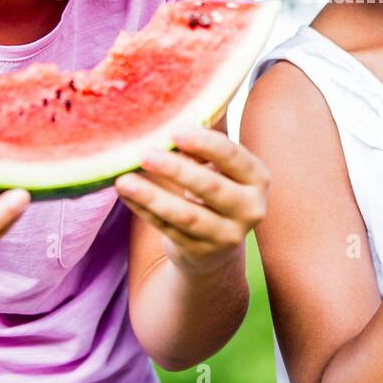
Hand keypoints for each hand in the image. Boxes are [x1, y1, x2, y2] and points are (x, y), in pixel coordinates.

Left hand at [115, 128, 268, 277]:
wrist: (216, 246)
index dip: (205, 143)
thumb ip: (202, 151)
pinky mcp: (201, 253)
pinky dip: (144, 210)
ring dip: (153, 196)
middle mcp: (250, 209)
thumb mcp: (219, 170)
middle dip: (176, 170)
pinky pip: (168, 229)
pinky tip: (127, 195)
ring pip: (186, 215)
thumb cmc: (214, 191)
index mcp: (258, 179)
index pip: (233, 156)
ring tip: (124, 181)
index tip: (174, 132)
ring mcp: (227, 236)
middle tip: (145, 154)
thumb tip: (169, 129)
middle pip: (211, 187)